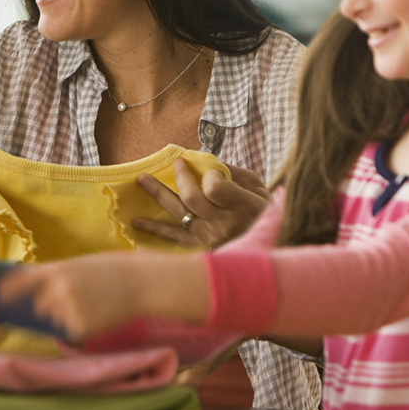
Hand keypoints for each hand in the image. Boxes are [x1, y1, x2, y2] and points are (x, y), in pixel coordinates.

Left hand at [0, 251, 208, 342]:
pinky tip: (98, 316)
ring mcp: (67, 310)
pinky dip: (81, 328)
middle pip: (39, 305)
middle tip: (76, 298)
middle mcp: (57, 290)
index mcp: (56, 270)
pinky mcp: (79, 328)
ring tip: (92, 304)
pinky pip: (71, 332)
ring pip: (55, 319)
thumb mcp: (81, 265)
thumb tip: (36, 289)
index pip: (20, 281)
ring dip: (66, 316)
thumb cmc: (113, 270)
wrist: (143, 282)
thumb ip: (57, 275)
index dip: (8, 290)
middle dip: (50, 305)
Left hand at [134, 159, 271, 248]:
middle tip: (175, 164)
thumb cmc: (266, 213)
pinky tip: (137, 221)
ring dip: (158, 194)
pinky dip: (154, 230)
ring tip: (142, 180)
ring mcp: (210, 238)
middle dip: (179, 177)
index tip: (213, 171)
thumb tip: (206, 159)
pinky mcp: (201, 248)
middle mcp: (224, 224)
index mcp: (243, 207)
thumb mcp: (259, 189)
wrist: (271, 249)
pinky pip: (174, 238)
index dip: (210, 175)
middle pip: (191, 198)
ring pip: (178, 214)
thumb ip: (235, 172)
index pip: (214, 187)